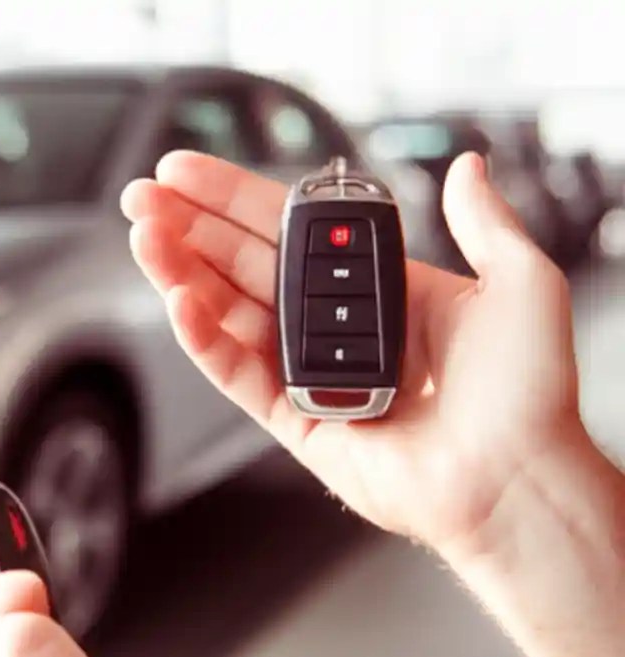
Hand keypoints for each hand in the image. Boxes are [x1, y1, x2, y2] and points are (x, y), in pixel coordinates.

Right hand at [120, 151, 585, 552]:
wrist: (516, 480)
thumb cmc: (528, 395)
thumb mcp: (520, 282)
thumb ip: (486, 220)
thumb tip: (467, 164)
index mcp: (377, 288)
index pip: (288, 228)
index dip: (233, 197)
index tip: (186, 172)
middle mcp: (335, 327)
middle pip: (242, 265)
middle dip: (187, 229)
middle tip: (139, 199)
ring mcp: (309, 374)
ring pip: (227, 313)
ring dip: (179, 273)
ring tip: (143, 237)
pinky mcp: (294, 422)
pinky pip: (237, 373)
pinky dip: (203, 339)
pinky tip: (178, 300)